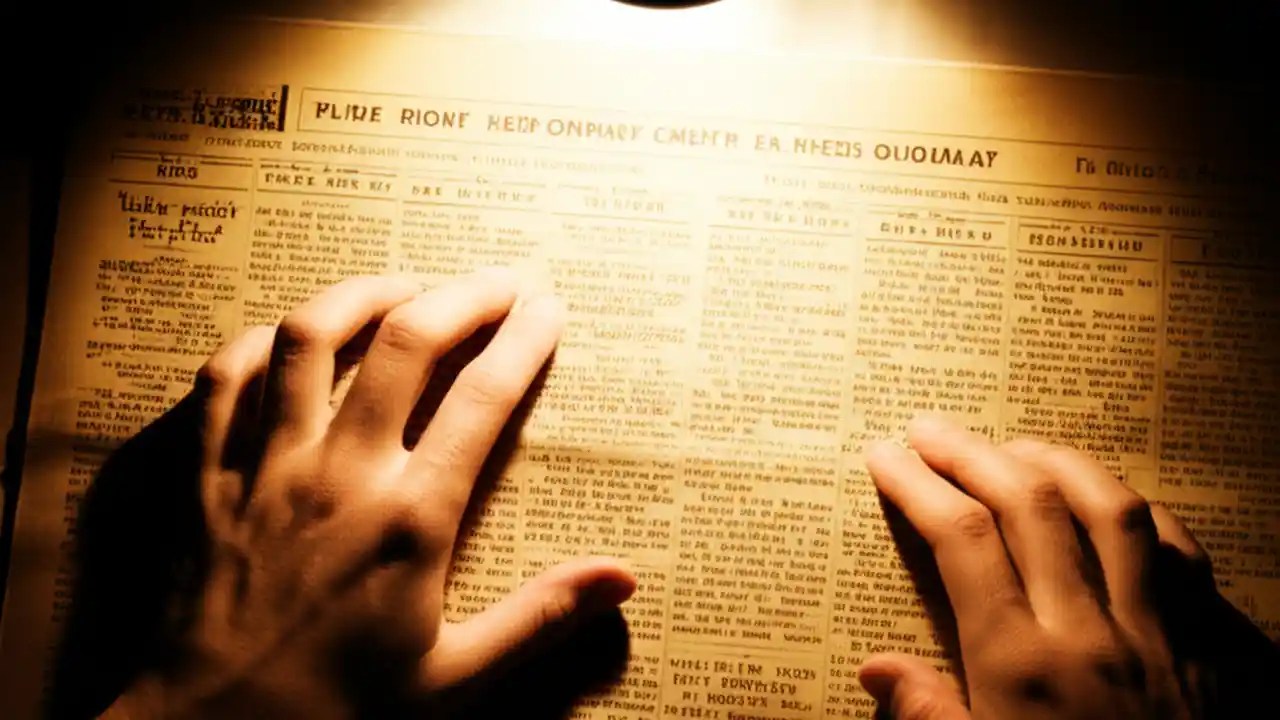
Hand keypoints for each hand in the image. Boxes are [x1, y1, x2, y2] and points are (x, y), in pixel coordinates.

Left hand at [106, 270, 635, 718]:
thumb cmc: (335, 711)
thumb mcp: (454, 679)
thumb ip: (540, 617)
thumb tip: (622, 580)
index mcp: (410, 521)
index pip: (482, 400)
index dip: (523, 340)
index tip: (549, 308)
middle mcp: (341, 474)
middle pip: (406, 342)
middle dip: (463, 294)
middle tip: (500, 278)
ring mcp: (267, 467)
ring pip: (311, 337)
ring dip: (365, 292)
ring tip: (406, 284)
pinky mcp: (208, 475)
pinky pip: (226, 377)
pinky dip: (262, 340)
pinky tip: (294, 335)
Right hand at [859, 415, 1258, 718]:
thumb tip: (877, 670)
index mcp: (1022, 668)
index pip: (963, 540)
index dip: (919, 486)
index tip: (885, 456)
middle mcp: (1089, 633)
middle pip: (1029, 505)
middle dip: (971, 452)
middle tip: (930, 426)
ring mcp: (1158, 634)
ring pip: (1111, 510)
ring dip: (1056, 462)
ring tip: (1013, 444)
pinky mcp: (1212, 649)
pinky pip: (1180, 553)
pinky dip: (1140, 512)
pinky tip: (1112, 501)